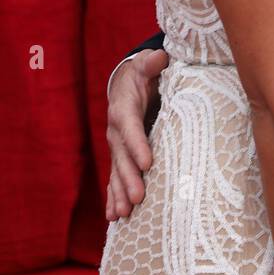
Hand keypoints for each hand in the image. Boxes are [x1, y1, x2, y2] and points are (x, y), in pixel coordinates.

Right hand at [105, 48, 168, 220]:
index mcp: (124, 108)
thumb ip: (152, 63)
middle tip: (138, 198)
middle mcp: (116, 131)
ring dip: (119, 193)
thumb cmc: (144, 73)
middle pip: (122, 157)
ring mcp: (116, 146)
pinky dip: (113, 197)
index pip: (130, 127)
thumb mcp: (147, 64)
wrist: (127, 83)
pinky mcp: (120, 156)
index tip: (148, 162)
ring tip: (124, 214)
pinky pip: (115, 178)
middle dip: (129, 178)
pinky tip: (114, 217)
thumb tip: (160, 57)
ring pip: (117, 172)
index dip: (138, 144)